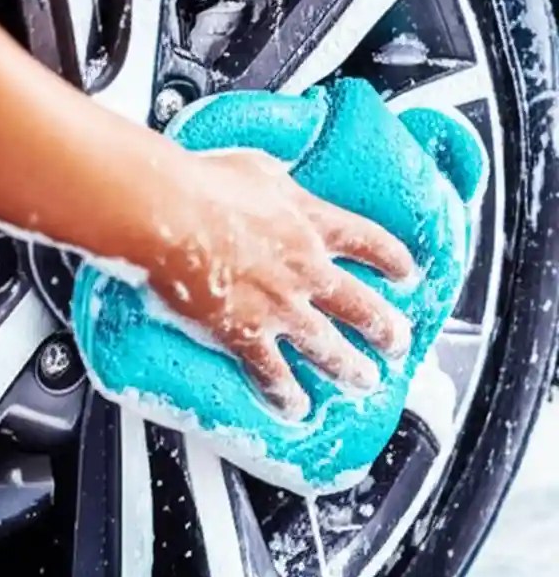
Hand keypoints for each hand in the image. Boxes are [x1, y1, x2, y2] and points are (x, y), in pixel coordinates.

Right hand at [142, 149, 415, 419]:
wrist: (170, 212)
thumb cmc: (203, 183)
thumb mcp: (257, 167)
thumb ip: (277, 182)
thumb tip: (277, 179)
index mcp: (311, 223)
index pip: (369, 244)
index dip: (392, 261)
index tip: (406, 274)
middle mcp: (306, 268)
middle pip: (360, 305)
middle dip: (385, 328)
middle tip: (398, 343)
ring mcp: (280, 306)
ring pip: (329, 347)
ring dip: (350, 368)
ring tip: (364, 381)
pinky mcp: (246, 333)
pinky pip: (273, 373)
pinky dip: (286, 394)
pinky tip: (294, 408)